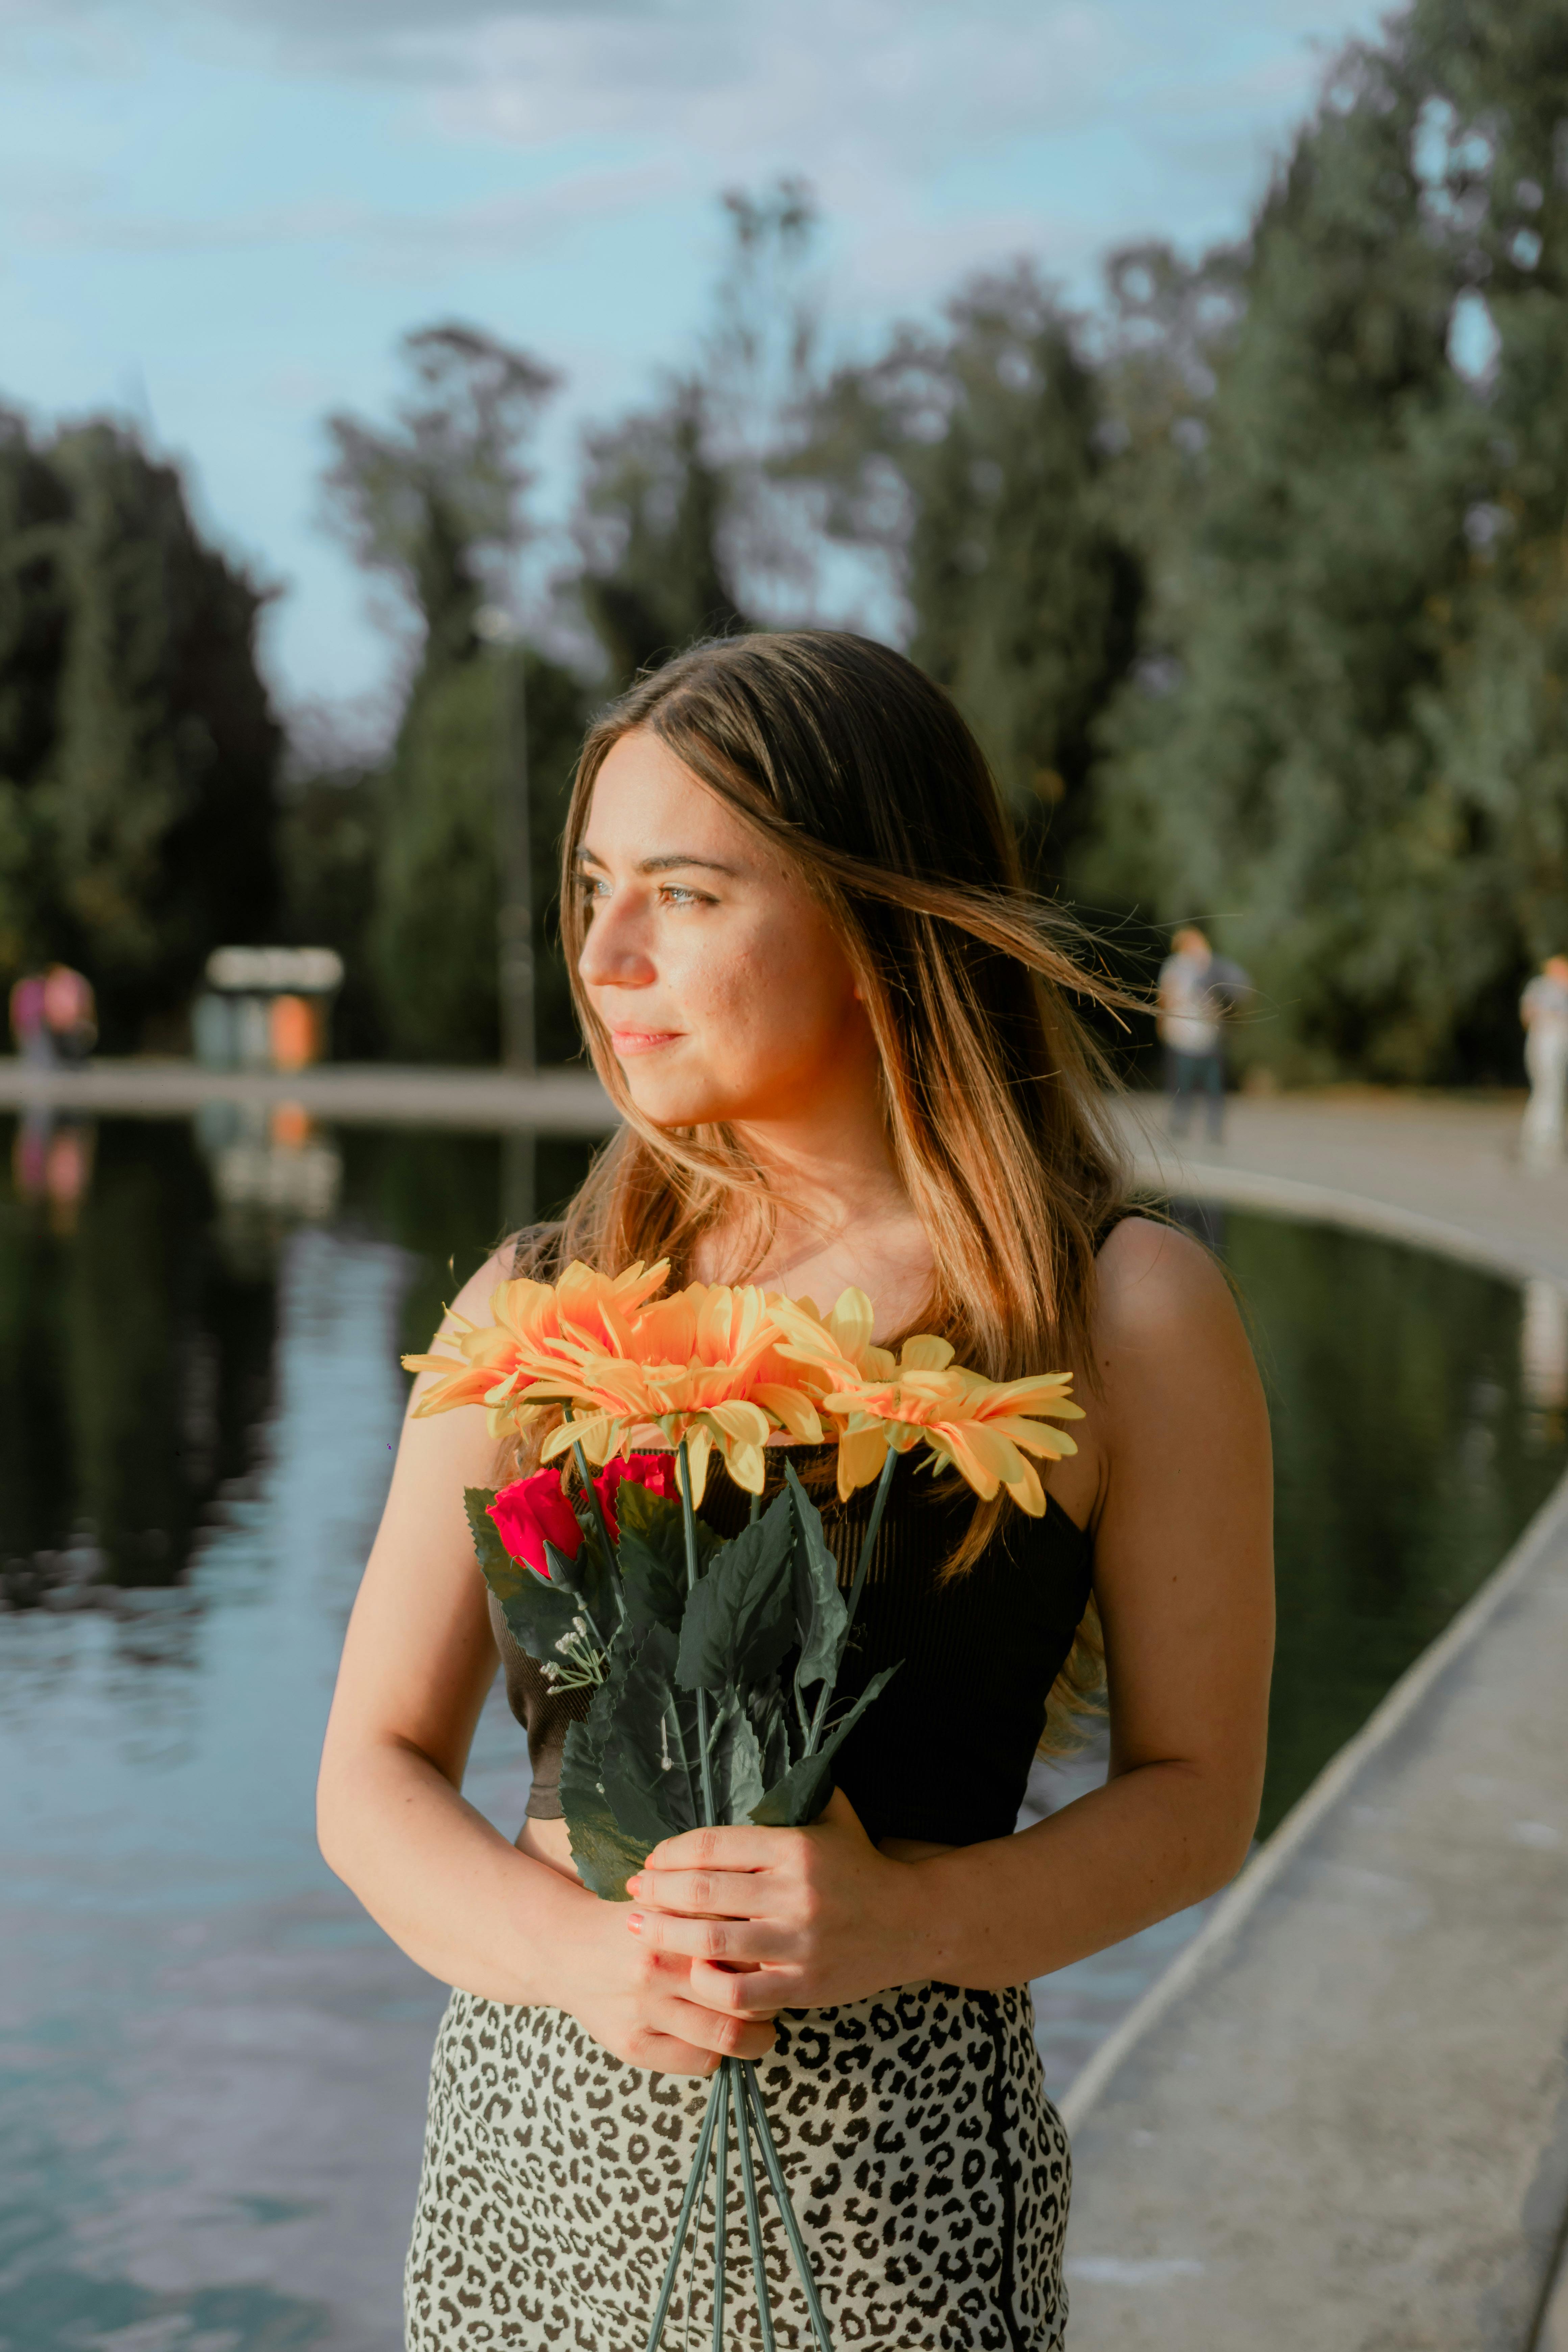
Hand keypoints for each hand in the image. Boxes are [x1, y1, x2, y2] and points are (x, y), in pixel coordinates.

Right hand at [561, 1884, 781, 2077]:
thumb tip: (772, 1935)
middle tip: (774, 1997)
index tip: (775, 1962)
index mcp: (675, 1922)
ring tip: (757, 2025)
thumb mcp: (671, 1903)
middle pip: (745, 1994)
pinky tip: (717, 2038)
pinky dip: (719, 2053)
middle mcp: (660, 1966)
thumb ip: (713, 1914)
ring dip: (755, 2035)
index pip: (748, 1948)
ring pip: (727, 2035)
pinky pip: (699, 2061)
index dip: (771, 1959)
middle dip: (770, 2001)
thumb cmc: (632, 1925)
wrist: (566, 1948)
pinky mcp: (633, 2045)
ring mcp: (645, 2010)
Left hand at [625, 1789, 926, 2021]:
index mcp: (796, 1847)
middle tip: (632, 1890)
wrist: (915, 1923)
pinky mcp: (803, 1986)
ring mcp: (798, 1943)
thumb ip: (796, 1792)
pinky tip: (689, 1971)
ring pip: (711, 1940)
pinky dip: (707, 1982)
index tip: (651, 1858)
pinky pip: (739, 1992)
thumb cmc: (863, 1866)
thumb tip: (757, 1754)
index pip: (714, 1843)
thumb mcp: (835, 1816)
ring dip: (665, 1934)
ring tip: (638, 1928)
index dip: (672, 1851)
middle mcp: (795, 1893)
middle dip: (657, 1890)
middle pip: (703, 1891)